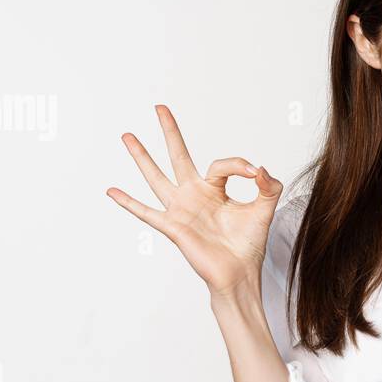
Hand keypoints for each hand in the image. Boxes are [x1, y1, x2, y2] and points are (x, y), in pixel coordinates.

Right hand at [106, 105, 282, 296]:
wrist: (240, 274)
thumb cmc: (248, 245)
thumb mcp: (264, 208)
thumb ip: (269, 186)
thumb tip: (260, 168)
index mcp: (214, 190)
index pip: (221, 164)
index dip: (239, 165)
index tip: (255, 173)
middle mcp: (194, 195)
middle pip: (178, 156)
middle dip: (170, 132)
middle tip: (160, 107)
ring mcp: (180, 210)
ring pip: (157, 177)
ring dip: (142, 157)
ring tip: (127, 136)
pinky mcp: (173, 227)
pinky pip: (146, 213)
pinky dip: (129, 203)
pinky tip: (112, 191)